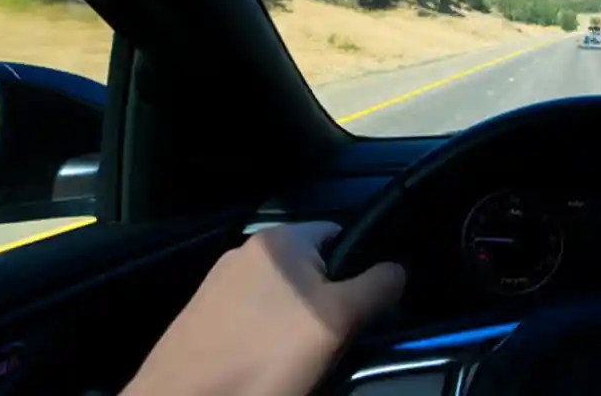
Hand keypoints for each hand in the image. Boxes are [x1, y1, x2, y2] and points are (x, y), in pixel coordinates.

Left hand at [124, 222, 404, 395]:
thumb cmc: (266, 356)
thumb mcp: (339, 321)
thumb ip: (377, 287)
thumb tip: (398, 269)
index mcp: (279, 239)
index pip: (339, 235)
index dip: (360, 269)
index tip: (361, 308)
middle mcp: (244, 252)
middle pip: (310, 271)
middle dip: (326, 303)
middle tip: (330, 341)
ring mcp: (218, 286)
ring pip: (281, 300)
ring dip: (295, 325)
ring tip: (296, 360)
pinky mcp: (202, 319)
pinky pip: (252, 321)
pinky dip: (265, 340)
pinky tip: (266, 366)